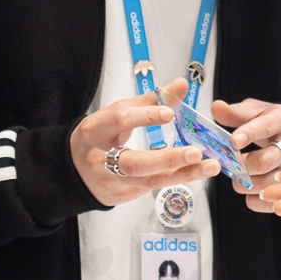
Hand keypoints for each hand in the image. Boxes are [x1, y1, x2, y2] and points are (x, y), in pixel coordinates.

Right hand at [71, 81, 210, 208]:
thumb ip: (151, 99)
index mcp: (98, 129)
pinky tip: (197, 172)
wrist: (72, 170)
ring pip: (148, 180)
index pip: (121, 121)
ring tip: (208, 165)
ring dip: (182, 174)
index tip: (170, 113)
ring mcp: (112, 181)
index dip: (145, 116)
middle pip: (134, 162)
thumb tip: (182, 84)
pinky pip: (153, 187)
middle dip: (167, 158)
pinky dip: (176, 179)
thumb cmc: (100, 134)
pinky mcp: (123, 195)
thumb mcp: (118, 112)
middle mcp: (102, 159)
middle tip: (196, 152)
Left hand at [212, 97, 280, 213]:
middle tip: (229, 166)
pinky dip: (255, 199)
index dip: (248, 134)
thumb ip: (237, 112)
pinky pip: (271, 202)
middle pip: (264, 162)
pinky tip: (252, 190)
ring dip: (245, 185)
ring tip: (239, 178)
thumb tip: (215, 107)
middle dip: (241, 167)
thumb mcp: (260, 112)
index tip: (233, 141)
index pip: (265, 127)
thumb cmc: (278, 124)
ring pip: (267, 185)